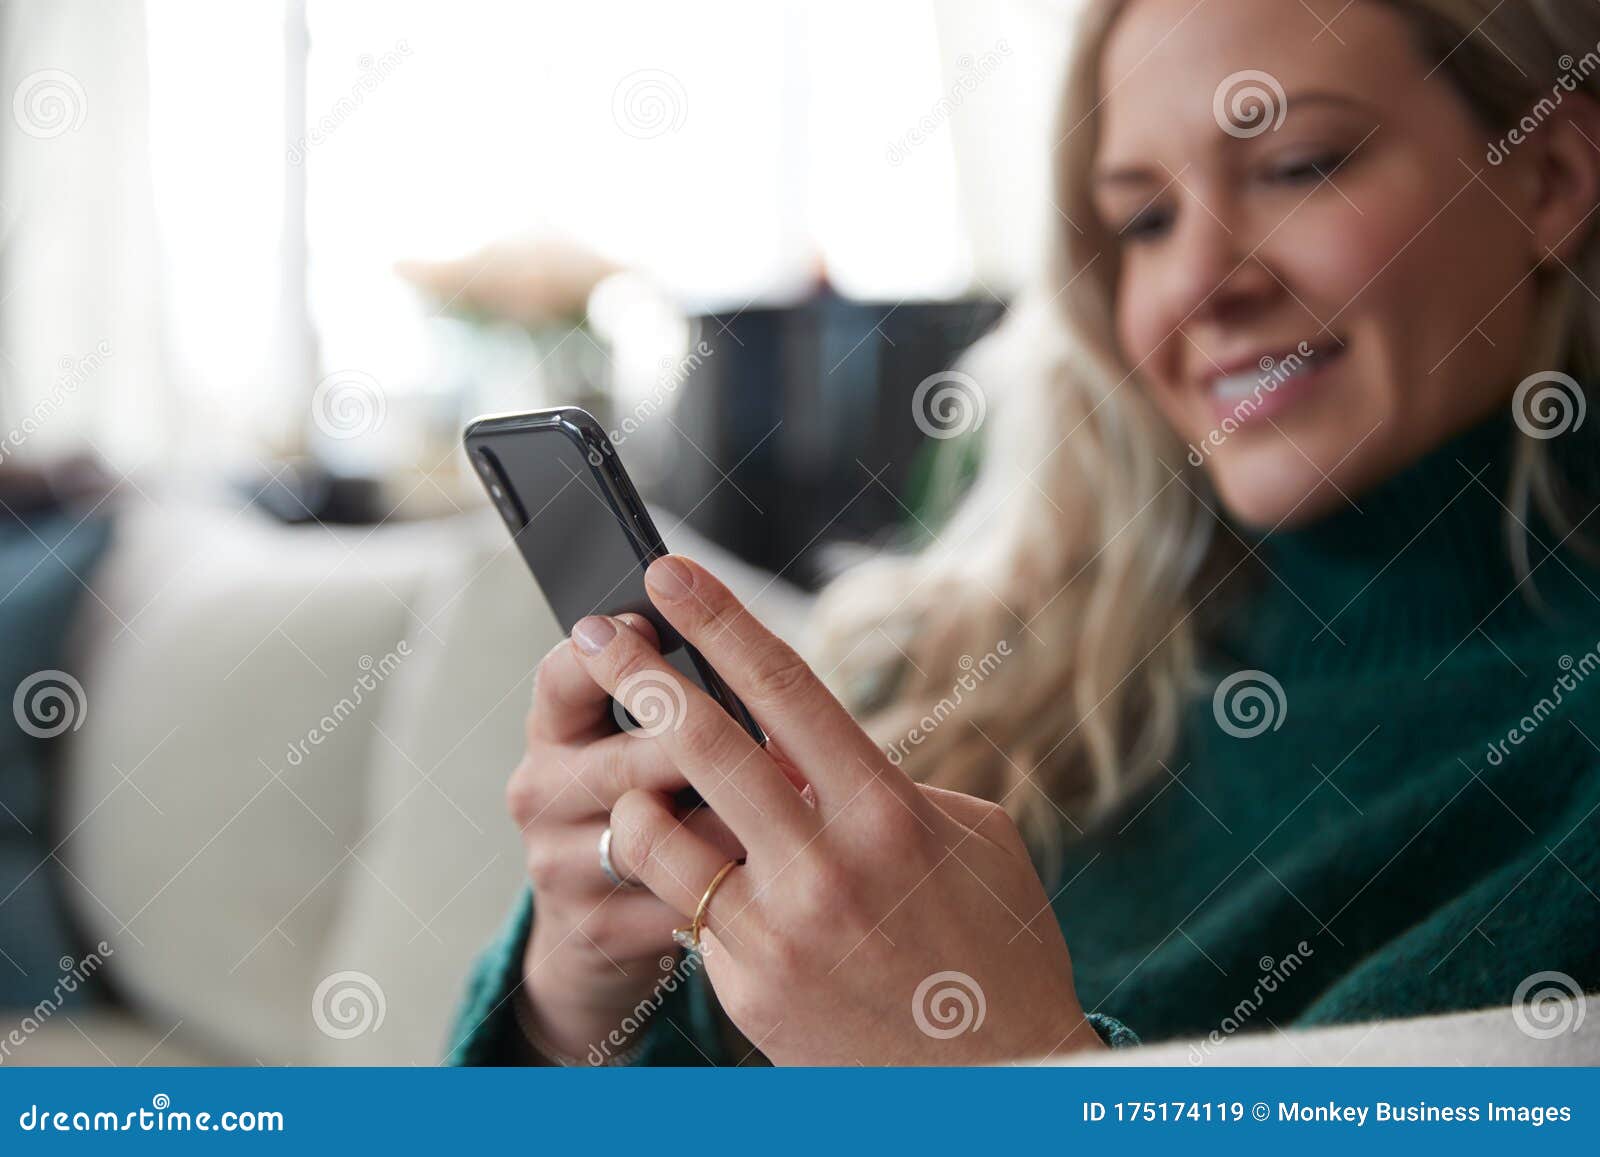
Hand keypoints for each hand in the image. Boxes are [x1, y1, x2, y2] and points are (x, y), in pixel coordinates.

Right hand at [508, 613, 740, 1058]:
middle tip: (775, 748)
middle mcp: (540, 790)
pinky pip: (677, 895)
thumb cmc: (656, 806)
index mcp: (554, 729)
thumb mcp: (642, 748)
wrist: (605, 926)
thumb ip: (677, 706)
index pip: (565, 673)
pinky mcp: (593, 926)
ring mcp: (557, 863)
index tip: (660, 624)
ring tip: (785, 817)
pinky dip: (728, 887)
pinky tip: (764, 879)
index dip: (615, 648)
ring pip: (658, 832)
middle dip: (707, 751)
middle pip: (630, 756)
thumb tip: (750, 670)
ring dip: (730, 824)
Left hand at [572, 555, 1103, 1064]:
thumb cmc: (995, 945)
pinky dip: (668, 867)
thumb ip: (887, 783)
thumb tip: (803, 746)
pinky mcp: (746, 984)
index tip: (671, 573)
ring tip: (631, 774)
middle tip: (596, 629)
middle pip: (701, 742)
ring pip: (658, 828)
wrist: (996, 1080)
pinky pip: (681, 902)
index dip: (720, 619)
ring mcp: (778, 929)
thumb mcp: (970, 839)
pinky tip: (674, 857)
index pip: (785, 688)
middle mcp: (826, 863)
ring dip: (634, 787)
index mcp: (889, 810)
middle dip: (636, 672)